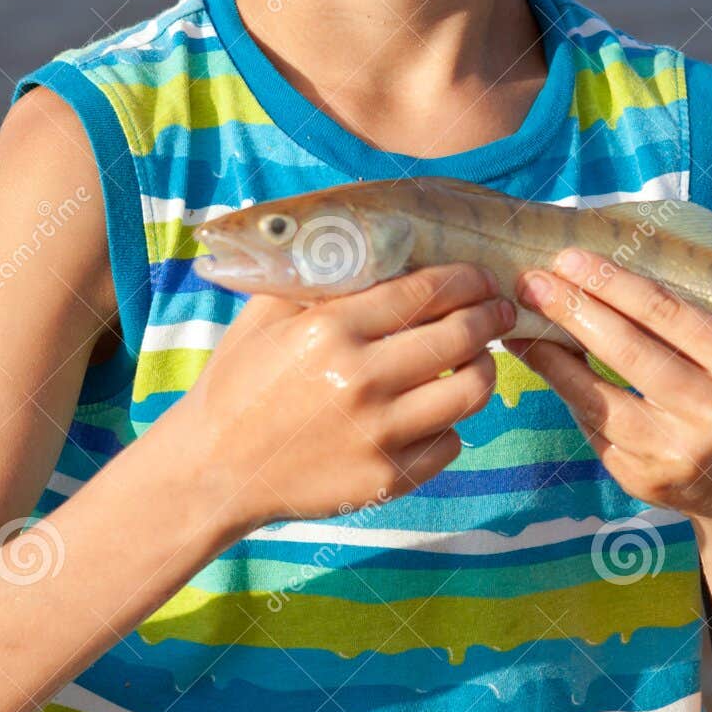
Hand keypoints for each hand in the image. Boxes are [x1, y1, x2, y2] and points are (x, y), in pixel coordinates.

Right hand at [175, 263, 514, 533]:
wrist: (214, 469)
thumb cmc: (240, 381)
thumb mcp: (267, 313)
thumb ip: (321, 275)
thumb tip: (373, 232)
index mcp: (331, 329)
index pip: (426, 291)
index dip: (465, 279)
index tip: (479, 276)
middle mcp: (361, 380)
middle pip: (461, 337)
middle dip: (490, 316)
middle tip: (498, 310)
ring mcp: (378, 435)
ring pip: (471, 391)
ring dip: (482, 368)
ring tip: (474, 358)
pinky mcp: (387, 480)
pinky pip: (451, 443)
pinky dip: (449, 424)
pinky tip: (432, 411)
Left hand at [500, 247, 711, 528]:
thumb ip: (682, 322)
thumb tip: (597, 275)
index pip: (665, 312)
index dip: (611, 282)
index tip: (569, 259)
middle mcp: (711, 411)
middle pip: (625, 351)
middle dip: (571, 311)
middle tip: (531, 282)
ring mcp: (675, 453)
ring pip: (596, 398)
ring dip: (550, 358)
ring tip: (519, 326)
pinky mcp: (644, 481)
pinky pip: (594, 428)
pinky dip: (568, 394)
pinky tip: (548, 368)